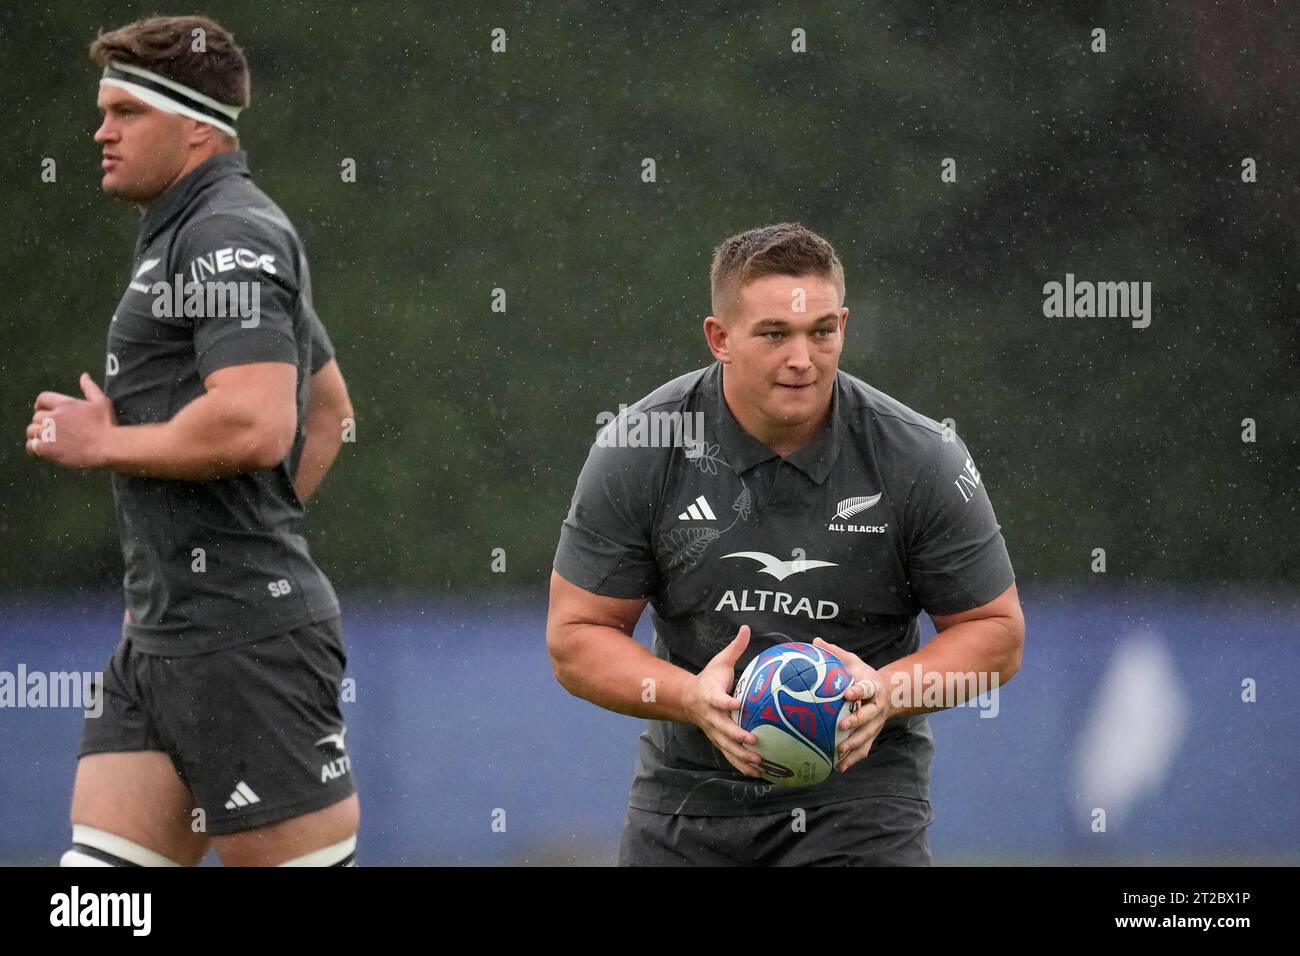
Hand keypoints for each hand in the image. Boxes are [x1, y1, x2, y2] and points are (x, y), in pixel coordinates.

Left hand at [26, 374, 114, 468]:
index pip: (42, 398)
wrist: (108, 447)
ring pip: (32, 431)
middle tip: (51, 431)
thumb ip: (90, 388)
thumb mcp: (101, 402)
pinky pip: (31, 446)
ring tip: (48, 441)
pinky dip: (34, 448)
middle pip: (36, 417)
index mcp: (65, 404)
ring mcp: (49, 432)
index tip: (43, 411)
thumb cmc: (106, 424)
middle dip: (42, 423)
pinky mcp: (47, 448)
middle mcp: (54, 416)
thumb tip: (84, 375)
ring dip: (38, 435)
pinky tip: (42, 452)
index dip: (41, 405)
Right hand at [682, 624, 762, 777]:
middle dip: (737, 736)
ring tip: (759, 762)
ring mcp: (714, 731)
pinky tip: (757, 774)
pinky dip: (742, 766)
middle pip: (723, 729)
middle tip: (754, 740)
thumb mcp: (719, 662)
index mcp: (711, 696)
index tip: (737, 703)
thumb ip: (735, 648)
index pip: (718, 700)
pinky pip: (730, 755)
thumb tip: (746, 627)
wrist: (688, 699)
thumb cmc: (709, 679)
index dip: (726, 702)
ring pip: (727, 747)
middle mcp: (711, 717)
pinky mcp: (718, 741)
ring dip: (742, 756)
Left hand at [814, 636, 891, 772]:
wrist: (888, 694)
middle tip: (842, 725)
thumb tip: (814, 641)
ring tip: (839, 751)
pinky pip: (863, 750)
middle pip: (868, 716)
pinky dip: (852, 760)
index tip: (847, 693)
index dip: (858, 691)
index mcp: (872, 687)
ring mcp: (875, 724)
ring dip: (854, 745)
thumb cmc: (862, 675)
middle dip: (857, 721)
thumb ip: (835, 653)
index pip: (866, 689)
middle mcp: (876, 707)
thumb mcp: (852, 661)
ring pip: (867, 736)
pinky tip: (838, 768)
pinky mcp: (871, 736)